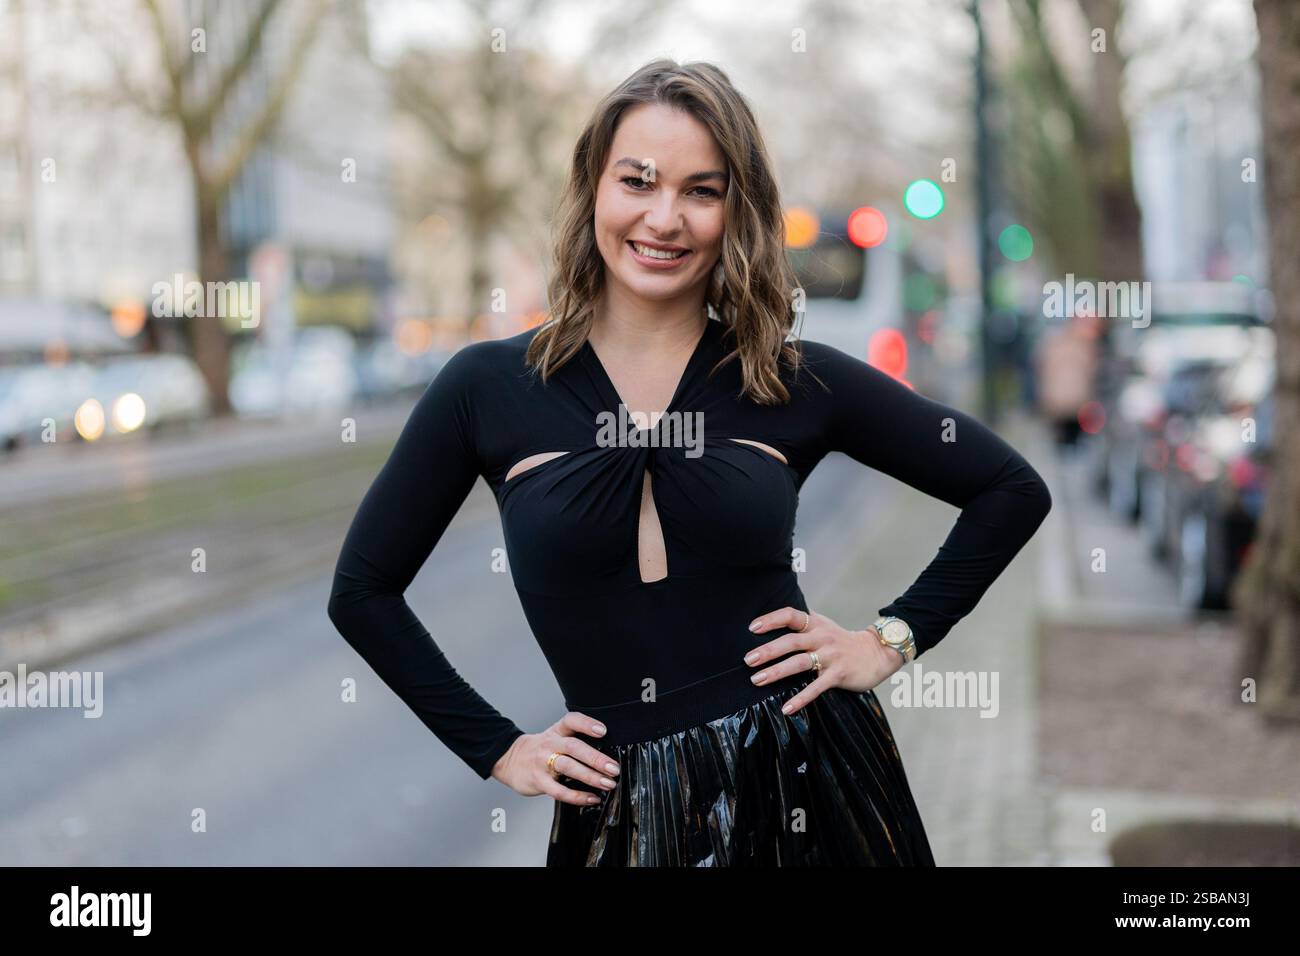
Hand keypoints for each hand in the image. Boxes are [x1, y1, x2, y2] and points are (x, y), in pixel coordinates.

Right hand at [490, 712, 621, 805]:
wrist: (509, 760)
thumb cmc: (541, 750)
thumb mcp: (555, 738)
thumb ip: (576, 741)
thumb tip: (607, 756)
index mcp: (556, 731)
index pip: (571, 721)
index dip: (587, 724)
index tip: (603, 731)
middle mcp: (550, 744)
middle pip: (573, 747)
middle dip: (595, 758)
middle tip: (614, 768)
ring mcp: (542, 763)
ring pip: (568, 767)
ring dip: (590, 776)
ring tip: (608, 784)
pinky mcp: (537, 781)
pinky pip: (558, 791)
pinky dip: (577, 796)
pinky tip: (592, 798)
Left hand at [743, 607, 905, 716]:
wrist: (876, 653)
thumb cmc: (842, 641)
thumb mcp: (823, 626)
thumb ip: (802, 624)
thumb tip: (771, 624)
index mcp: (815, 624)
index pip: (791, 615)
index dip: (771, 620)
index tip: (752, 628)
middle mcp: (821, 637)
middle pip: (791, 642)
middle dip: (768, 651)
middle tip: (748, 660)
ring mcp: (830, 656)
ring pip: (799, 663)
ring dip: (777, 672)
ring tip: (757, 680)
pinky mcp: (838, 674)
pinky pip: (816, 687)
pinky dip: (801, 698)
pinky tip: (786, 708)